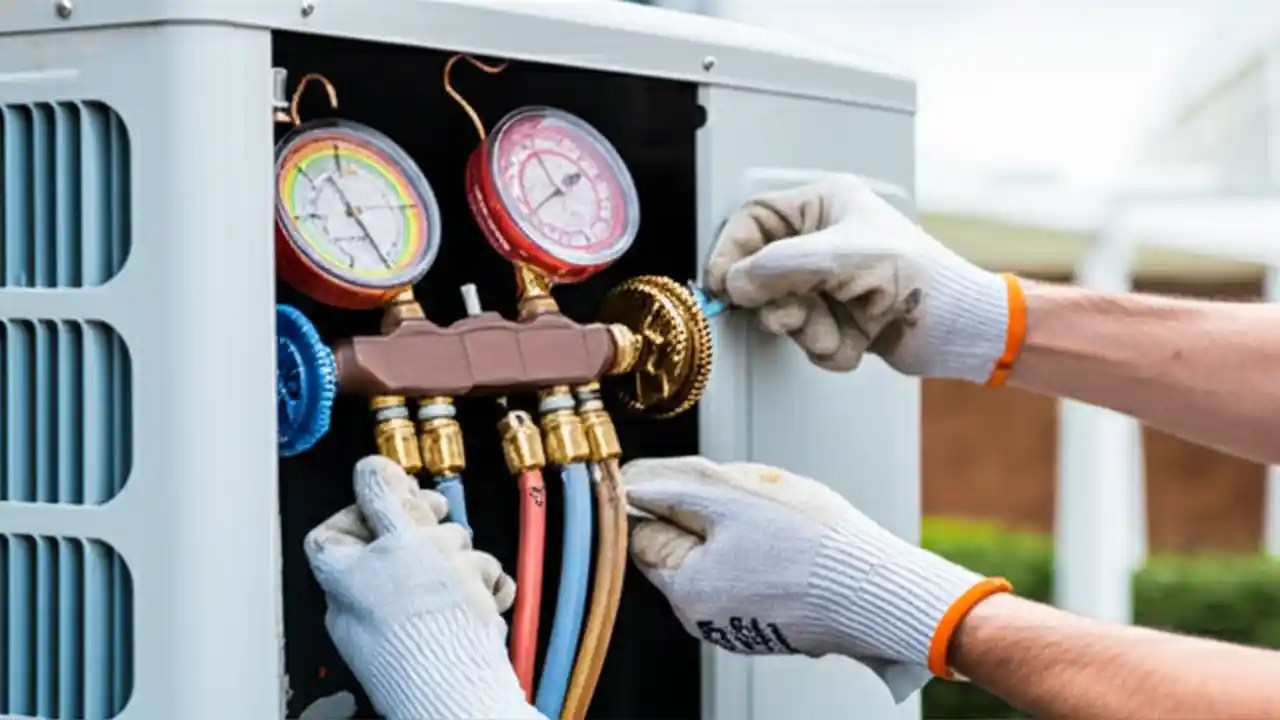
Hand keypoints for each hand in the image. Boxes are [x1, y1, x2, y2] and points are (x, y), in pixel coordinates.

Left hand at [305, 456, 542, 719]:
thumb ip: (383, 496)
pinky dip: (481, 591)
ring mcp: (407, 620)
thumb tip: (369, 466)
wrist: (463, 686)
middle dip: (434, 534)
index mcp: (344, 578)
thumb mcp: (401, 539)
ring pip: (440, 565)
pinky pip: (464, 595)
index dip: (369, 506)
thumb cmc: (423, 625)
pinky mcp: (443, 633)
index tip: (398, 499)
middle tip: (441, 536)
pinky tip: (487, 598)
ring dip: (465, 563)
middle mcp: (369, 601)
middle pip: (400, 540)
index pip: (338, 527)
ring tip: (466, 580)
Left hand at [623, 456, 1009, 701]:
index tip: (700, 482)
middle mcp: (703, 617)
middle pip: (684, 544)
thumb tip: (630, 484)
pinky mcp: (771, 623)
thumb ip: (673, 486)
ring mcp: (738, 623)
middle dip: (709, 512)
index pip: (645, 532)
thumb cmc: (810, 543)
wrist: (877, 588)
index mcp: (685, 589)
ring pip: (721, 555)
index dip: (668, 496)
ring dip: (740, 529)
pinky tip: (796, 543)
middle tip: (751, 498)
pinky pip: (752, 574)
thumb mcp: (732, 495)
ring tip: (780, 521)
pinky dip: (766, 552)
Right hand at [706, 174, 1017, 382]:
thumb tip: (734, 281)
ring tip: (836, 328)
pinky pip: (808, 337)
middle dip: (780, 304)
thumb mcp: (836, 259)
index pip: (756, 220)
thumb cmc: (919, 275)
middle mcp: (823, 241)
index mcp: (824, 205)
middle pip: (763, 273)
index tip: (721, 283)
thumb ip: (775, 267)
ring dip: (808, 330)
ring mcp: (831, 281)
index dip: (732, 251)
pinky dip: (830, 346)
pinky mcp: (840, 317)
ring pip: (784, 312)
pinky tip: (857, 339)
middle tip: (791, 314)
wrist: (960, 325)